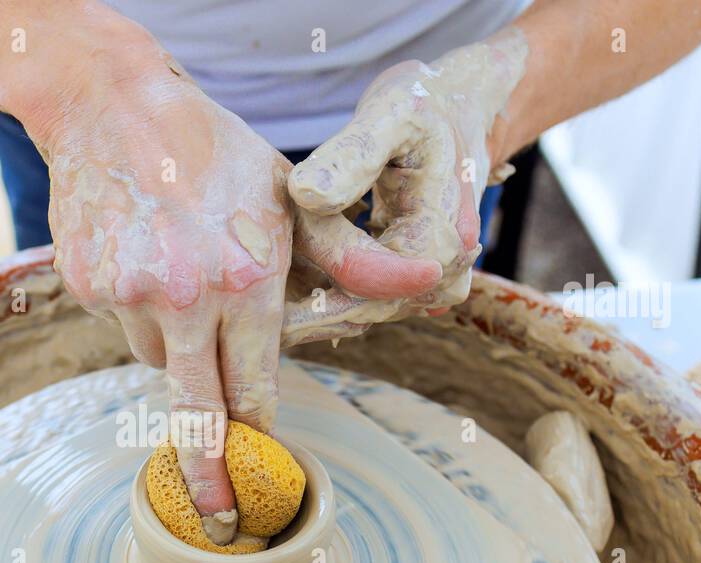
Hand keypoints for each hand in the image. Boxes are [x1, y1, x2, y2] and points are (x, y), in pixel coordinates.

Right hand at [37, 63, 435, 542]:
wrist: (113, 109)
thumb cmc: (216, 154)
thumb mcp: (291, 199)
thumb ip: (350, 256)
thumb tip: (425, 281)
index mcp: (247, 279)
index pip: (255, 384)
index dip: (258, 428)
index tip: (261, 459)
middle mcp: (186, 296)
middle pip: (198, 409)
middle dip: (211, 471)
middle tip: (218, 520)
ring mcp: (130, 294)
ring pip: (158, 363)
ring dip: (175, 351)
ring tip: (181, 287)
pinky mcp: (89, 287)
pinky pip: (121, 328)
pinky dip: (137, 314)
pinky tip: (144, 263)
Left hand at [282, 32, 526, 346]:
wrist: (457, 109)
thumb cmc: (423, 104)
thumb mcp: (390, 114)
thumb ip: (351, 155)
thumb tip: (304, 194)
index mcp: (443, 233)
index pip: (373, 287)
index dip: (314, 301)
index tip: (258, 300)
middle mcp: (445, 269)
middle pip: (368, 309)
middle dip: (309, 316)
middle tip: (244, 321)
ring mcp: (432, 281)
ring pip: (366, 310)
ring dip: (315, 313)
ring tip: (255, 313)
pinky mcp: (413, 280)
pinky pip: (368, 299)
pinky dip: (328, 299)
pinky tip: (281, 293)